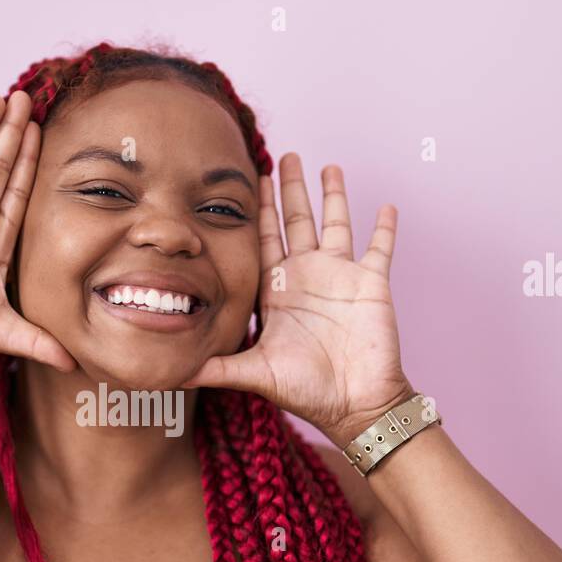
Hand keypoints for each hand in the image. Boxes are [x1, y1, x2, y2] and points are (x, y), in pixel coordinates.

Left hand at [182, 153, 414, 443]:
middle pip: (296, 222)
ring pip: (336, 224)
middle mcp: (308, 278)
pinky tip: (385, 204)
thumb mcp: (256, 373)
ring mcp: (341, 278)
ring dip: (331, 196)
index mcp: (279, 292)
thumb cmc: (307, 391)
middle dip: (289, 190)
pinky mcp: (371, 284)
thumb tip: (175, 374)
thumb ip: (218, 368)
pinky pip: (379, 247)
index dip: (259, 212)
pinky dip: (383, 227)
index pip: (265, 241)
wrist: (354, 405)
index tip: (252, 180)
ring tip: (327, 166)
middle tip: (284, 156)